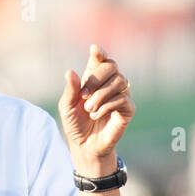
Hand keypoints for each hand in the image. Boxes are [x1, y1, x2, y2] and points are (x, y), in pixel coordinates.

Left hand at [58, 43, 134, 174]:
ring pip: (120, 81)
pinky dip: (107, 106)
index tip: (94, 50)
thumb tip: (70, 72)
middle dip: (96, 79)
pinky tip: (97, 115)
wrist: (84, 145)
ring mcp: (121, 95)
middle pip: (112, 66)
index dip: (100, 53)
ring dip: (101, 95)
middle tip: (84, 96)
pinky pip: (123, 99)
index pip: (101, 60)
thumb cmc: (75, 124)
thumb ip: (70, 90)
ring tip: (89, 110)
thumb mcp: (66, 107)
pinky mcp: (128, 109)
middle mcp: (109, 84)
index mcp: (94, 79)